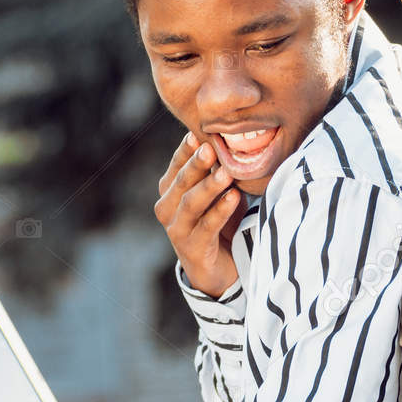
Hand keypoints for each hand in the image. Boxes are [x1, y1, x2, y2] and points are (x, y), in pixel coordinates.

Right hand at [155, 131, 247, 298]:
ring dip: (209, 186)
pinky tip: (234, 197)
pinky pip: (207, 226)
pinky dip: (220, 210)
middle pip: (181, 182)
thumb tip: (230, 137)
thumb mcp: (217, 193)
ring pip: (191, 203)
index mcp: (170, 191)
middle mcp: (167, 209)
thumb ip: (217, 170)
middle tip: (211, 148)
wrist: (217, 268)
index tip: (198, 133)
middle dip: (196, 164)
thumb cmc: (219, 223)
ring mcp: (177, 230)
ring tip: (227, 173)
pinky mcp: (192, 249)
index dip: (186, 150)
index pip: (176, 165)